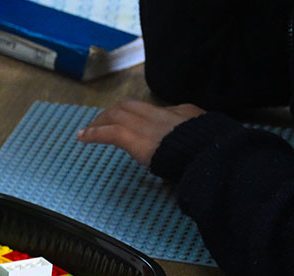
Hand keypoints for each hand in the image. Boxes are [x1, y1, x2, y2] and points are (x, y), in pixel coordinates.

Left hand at [75, 99, 206, 167]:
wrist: (208, 151)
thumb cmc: (211, 150)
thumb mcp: (208, 138)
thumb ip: (194, 136)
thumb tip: (192, 143)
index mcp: (181, 113)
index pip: (153, 110)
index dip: (136, 115)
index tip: (129, 121)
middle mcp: (161, 114)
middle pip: (130, 106)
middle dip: (113, 112)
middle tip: (100, 122)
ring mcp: (147, 124)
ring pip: (117, 115)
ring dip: (99, 122)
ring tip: (86, 130)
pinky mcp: (135, 137)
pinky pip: (109, 132)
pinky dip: (94, 133)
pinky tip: (82, 137)